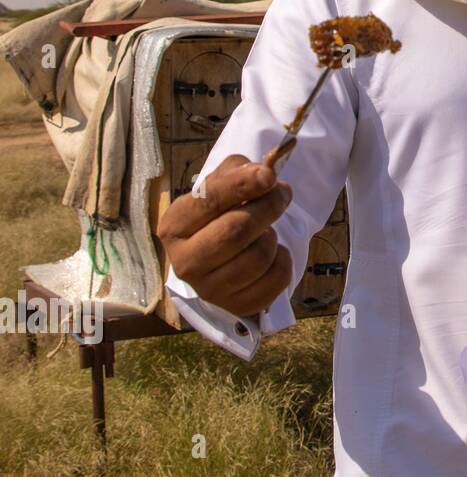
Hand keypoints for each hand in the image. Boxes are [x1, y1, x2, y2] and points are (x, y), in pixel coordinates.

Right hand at [158, 153, 294, 317]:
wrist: (221, 260)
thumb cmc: (220, 215)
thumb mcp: (220, 187)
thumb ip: (237, 171)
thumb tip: (263, 172)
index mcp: (173, 226)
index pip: (207, 201)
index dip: (241, 185)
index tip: (268, 174)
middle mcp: (184, 262)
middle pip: (236, 230)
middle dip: (268, 207)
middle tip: (282, 193)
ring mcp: (209, 289)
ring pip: (259, 255)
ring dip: (273, 236)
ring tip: (265, 231)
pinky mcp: (237, 305)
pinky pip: (277, 278)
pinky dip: (283, 260)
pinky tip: (271, 255)